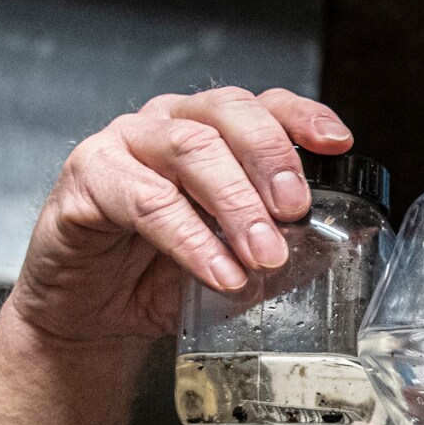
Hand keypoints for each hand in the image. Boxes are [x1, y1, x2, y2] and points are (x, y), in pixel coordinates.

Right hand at [6, 86, 353, 346]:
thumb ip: (276, 248)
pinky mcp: (87, 178)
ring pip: (190, 149)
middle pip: (227, 114)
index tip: (336, 143)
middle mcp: (168, 126)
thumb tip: (330, 249)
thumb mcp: (235, 263)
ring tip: (264, 255)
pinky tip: (218, 271)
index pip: (262, 105)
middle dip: (271, 159)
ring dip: (236, 204)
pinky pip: (146, 200)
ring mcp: (124, 145)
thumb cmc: (159, 280)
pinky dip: (189, 239)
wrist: (92, 319)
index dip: (301, 117)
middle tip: (296, 209)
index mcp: (210, 133)